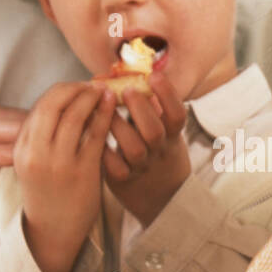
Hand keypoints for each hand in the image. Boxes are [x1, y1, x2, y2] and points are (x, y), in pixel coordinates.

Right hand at [15, 82, 115, 271]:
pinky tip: (112, 106)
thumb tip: (67, 100)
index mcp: (21, 148)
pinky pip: (95, 134)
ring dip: (92, 97)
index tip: (79, 87)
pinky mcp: (81, 172)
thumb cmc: (49, 191)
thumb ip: (45, 134)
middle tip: (92, 85)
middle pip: (53, 103)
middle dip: (75, 88)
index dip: (63, 90)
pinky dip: (104, 114)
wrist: (54, 230)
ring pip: (75, 115)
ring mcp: (58, 163)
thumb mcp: (35, 162)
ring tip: (106, 92)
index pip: (40, 105)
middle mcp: (36, 153)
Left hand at [102, 69, 190, 226]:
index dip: (168, 95)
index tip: (154, 75)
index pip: (177, 114)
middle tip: (125, 90)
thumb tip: (123, 72)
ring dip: (117, 126)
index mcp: (172, 135)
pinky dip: (105, 151)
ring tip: (104, 110)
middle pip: (153, 131)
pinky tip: (94, 136)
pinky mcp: (124, 181)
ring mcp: (143, 167)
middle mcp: (160, 151)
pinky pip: (114, 167)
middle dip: (139, 108)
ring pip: (132, 148)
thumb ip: (150, 107)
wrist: (163, 199)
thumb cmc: (157, 153)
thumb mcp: (165, 131)